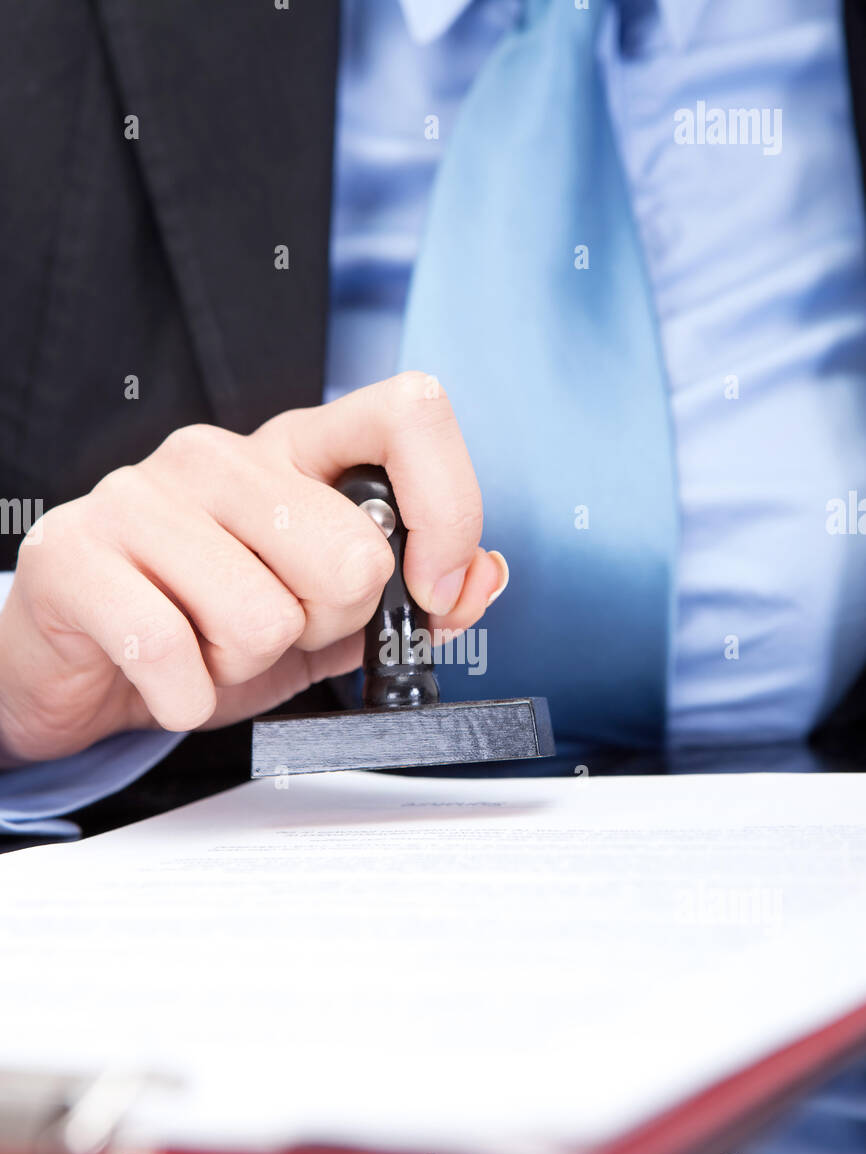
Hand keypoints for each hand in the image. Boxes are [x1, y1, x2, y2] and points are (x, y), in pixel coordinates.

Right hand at [0, 373, 507, 765]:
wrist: (85, 666)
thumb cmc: (204, 628)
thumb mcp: (325, 620)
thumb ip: (410, 603)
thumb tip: (483, 577)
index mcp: (293, 452)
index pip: (408, 414)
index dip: (449, 507)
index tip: (435, 584)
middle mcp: (220, 454)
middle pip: (351, 559)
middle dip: (322, 628)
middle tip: (271, 626)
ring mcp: (140, 495)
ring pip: (263, 619)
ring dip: (241, 666)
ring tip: (205, 645)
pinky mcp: (72, 553)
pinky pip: (172, 656)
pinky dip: (183, 697)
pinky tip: (162, 674)